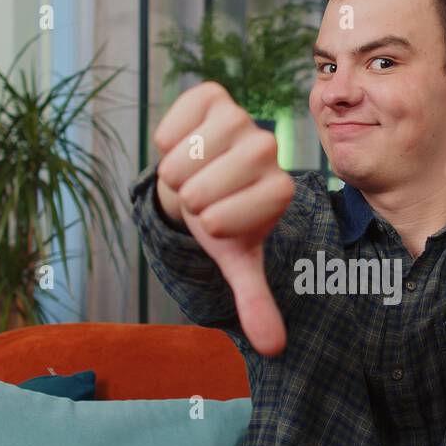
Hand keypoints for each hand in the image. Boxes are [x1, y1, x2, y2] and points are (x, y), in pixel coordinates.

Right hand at [153, 81, 294, 355]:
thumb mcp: (236, 258)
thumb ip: (255, 300)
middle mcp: (268, 149)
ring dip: (173, 174)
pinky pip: (171, 125)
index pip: (225, 221)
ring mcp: (241, 118)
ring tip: (191, 173)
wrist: (203, 174)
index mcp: (280, 190)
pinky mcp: (213, 95)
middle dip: (188, 202)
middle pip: (200, 191)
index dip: (208, 226)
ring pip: (181, 159)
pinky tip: (180, 144)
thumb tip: (274, 349)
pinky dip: (164, 141)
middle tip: (202, 195)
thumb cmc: (221, 216)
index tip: (220, 218)